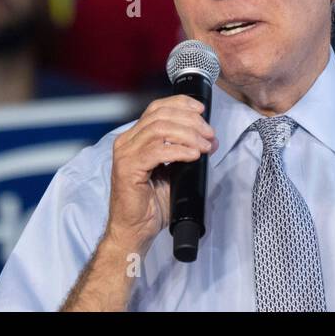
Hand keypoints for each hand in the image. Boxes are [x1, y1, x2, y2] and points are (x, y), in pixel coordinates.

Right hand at [105, 95, 217, 253]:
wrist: (134, 231)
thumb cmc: (150, 205)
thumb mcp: (171, 172)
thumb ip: (184, 152)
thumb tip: (208, 139)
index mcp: (134, 138)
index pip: (157, 108)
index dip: (180, 104)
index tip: (201, 109)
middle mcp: (126, 142)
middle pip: (161, 116)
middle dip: (190, 121)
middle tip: (209, 134)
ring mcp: (125, 154)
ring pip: (160, 129)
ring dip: (188, 134)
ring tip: (204, 146)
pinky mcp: (128, 169)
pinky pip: (158, 150)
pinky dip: (179, 150)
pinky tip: (193, 155)